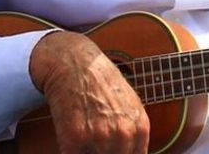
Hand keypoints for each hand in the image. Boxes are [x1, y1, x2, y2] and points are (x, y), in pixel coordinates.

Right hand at [29, 31, 149, 153]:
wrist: (74, 64)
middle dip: (102, 152)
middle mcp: (123, 135)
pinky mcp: (75, 138)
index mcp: (140, 128)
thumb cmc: (100, 82)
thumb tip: (129, 152)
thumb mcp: (130, 104)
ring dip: (86, 151)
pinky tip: (70, 138)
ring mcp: (100, 137)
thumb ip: (133, 133)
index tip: (110, 150)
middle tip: (93, 143)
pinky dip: (69, 150)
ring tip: (82, 139)